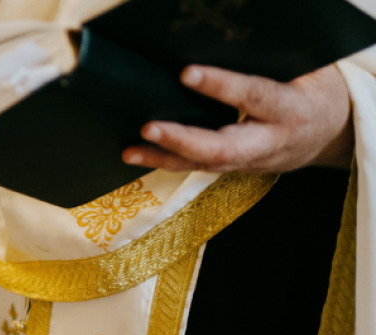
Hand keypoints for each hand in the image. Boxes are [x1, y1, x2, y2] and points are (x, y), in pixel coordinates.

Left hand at [123, 65, 353, 172]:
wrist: (330, 133)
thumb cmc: (313, 91)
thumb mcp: (306, 71)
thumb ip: (269, 61)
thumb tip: (226, 39)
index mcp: (291, 109)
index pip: (254, 96)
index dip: (221, 86)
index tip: (187, 73)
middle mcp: (269, 141)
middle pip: (224, 148)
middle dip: (184, 139)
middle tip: (150, 126)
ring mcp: (250, 160)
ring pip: (205, 164)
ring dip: (165, 156)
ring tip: (130, 150)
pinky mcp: (234, 167)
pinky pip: (198, 167)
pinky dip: (166, 161)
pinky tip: (137, 154)